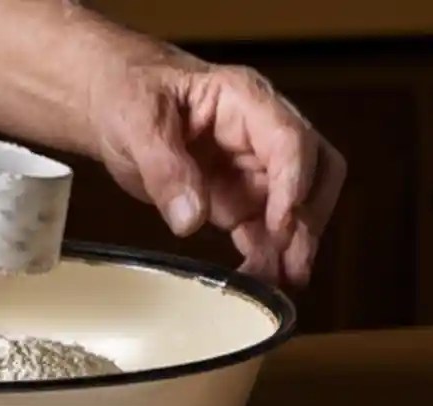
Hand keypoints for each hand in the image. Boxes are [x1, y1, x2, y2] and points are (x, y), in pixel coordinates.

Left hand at [89, 51, 346, 287]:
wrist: (115, 103)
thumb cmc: (131, 93)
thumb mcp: (136, 120)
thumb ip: (164, 167)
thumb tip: (190, 219)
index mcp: (244, 100)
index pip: (289, 140)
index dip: (294, 184)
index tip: (281, 226)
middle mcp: (261, 135)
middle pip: (317, 173)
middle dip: (309, 219)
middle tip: (292, 263)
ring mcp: (255, 169)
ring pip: (299, 208)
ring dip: (294, 246)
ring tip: (277, 284)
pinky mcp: (241, 199)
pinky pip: (267, 232)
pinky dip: (268, 257)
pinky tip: (258, 281)